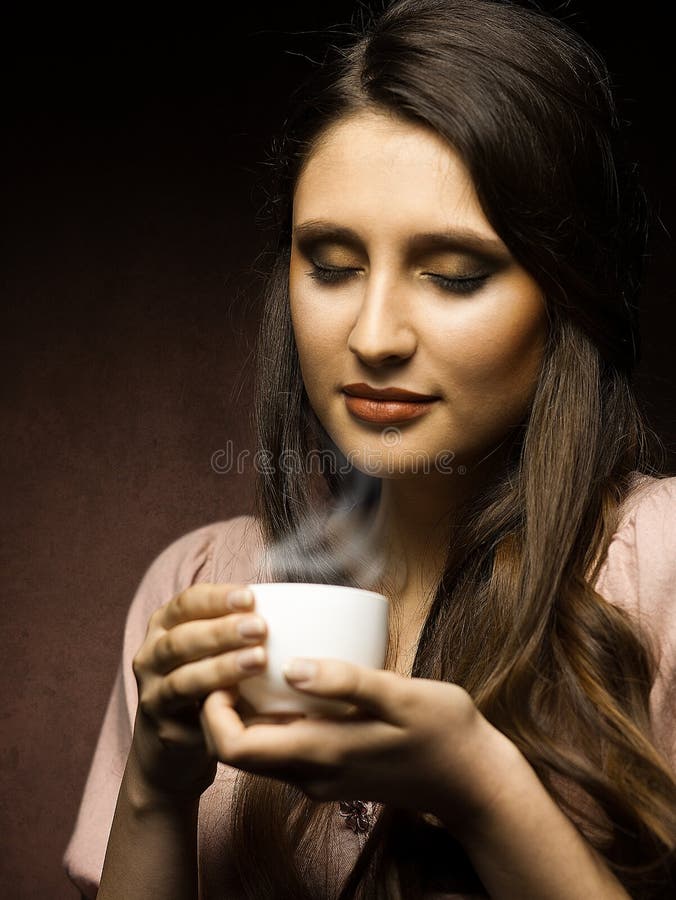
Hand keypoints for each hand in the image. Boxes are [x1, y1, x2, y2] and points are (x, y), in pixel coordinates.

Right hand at [129, 583, 267, 800]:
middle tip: (260, 627)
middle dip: (222, 630)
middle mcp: (152, 654)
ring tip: (259, 659)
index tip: (251, 596)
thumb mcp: (218, 649)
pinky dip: (214, 701)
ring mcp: (152, 691)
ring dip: (222, 666)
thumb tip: (297, 611)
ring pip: (183, 677)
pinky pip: (188, 714)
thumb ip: (240, 628)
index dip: (217, 598)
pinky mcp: (163, 726)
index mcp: (166, 625)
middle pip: (182, 638)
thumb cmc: (212, 683)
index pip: (188, 603)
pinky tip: (240, 697)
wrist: (176, 744)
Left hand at [200, 658, 516, 831]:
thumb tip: (291, 668)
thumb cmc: (442, 732)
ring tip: (257, 663)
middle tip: (235, 657)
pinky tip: (292, 684)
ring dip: (247, 713)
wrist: (473, 779)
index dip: (213, 711)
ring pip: (260, 751)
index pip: (234, 749)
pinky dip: (274, 719)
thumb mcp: (400, 696)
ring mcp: (321, 778)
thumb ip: (345, 682)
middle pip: (238, 751)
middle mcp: (310, 775)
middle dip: (222, 707)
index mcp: (320, 754)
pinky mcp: (333, 772)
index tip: (223, 668)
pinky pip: (285, 749)